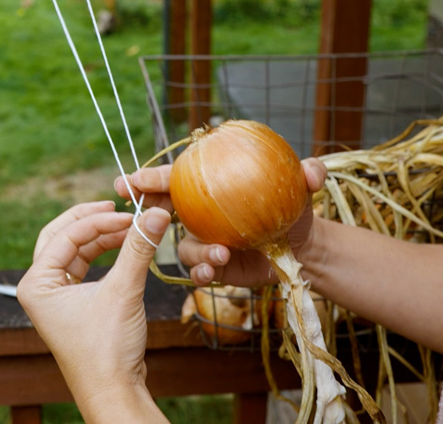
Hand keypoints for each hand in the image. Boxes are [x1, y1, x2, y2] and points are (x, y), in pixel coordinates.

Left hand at [17, 201, 170, 421]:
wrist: (113, 391)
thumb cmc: (106, 350)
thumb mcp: (123, 291)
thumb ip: (138, 248)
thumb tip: (155, 213)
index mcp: (36, 283)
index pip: (65, 235)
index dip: (98, 220)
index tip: (130, 215)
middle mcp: (40, 288)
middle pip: (62, 237)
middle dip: (91, 221)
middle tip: (117, 208)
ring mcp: (56, 297)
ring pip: (75, 251)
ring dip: (101, 238)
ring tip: (130, 228)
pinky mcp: (74, 305)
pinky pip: (85, 268)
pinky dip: (104, 255)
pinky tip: (124, 247)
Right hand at [116, 158, 328, 286]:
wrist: (302, 249)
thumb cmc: (293, 209)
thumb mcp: (301, 188)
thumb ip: (307, 173)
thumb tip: (310, 170)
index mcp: (210, 187)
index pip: (174, 178)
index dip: (150, 178)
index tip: (131, 180)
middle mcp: (200, 215)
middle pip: (161, 212)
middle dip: (143, 211)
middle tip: (141, 214)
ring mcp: (203, 243)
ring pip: (183, 247)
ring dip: (196, 251)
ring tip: (220, 253)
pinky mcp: (213, 269)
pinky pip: (198, 272)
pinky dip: (202, 272)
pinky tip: (214, 272)